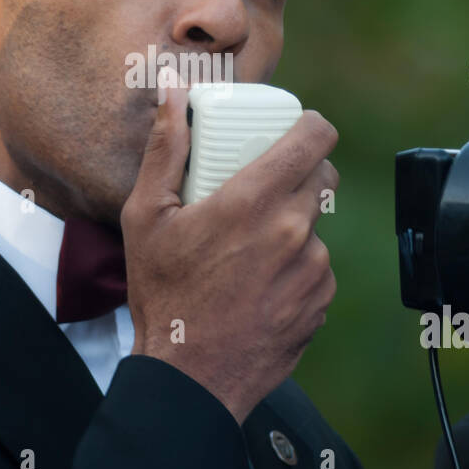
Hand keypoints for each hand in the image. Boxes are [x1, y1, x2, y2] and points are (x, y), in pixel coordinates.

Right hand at [121, 74, 338, 424]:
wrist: (190, 378)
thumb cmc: (163, 296)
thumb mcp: (146, 216)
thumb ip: (166, 148)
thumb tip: (174, 90)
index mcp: (254, 200)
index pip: (314, 137)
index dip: (309, 124)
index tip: (294, 128)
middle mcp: (293, 230)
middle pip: (321, 175)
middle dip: (297, 172)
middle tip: (262, 185)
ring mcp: (313, 269)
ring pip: (316, 223)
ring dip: (292, 224)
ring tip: (249, 247)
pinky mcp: (320, 301)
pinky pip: (317, 266)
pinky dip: (296, 265)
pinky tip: (259, 283)